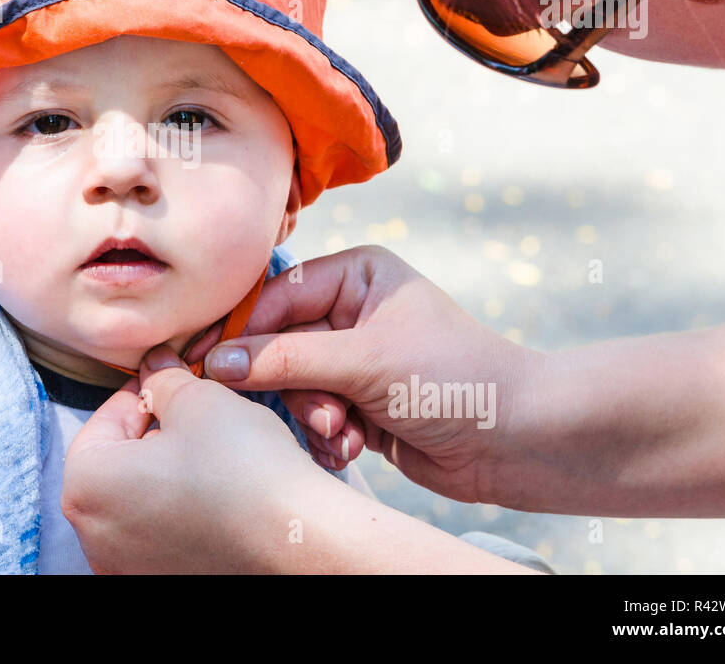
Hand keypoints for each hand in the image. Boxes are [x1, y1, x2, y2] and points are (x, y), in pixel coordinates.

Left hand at [60, 351, 334, 573]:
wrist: (301, 539)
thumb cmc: (245, 469)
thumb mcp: (198, 400)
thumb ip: (163, 380)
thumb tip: (154, 367)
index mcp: (86, 488)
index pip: (102, 424)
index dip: (140, 394)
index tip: (167, 383)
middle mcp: (95, 538)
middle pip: (117, 467)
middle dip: (152, 436)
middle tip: (192, 416)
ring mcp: (128, 568)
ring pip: (139, 503)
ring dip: (167, 474)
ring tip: (211, 455)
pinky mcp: (163, 582)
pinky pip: (162, 536)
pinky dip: (182, 512)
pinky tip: (219, 495)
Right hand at [185, 245, 544, 506]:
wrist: (516, 439)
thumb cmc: (453, 377)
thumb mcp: (364, 360)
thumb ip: (286, 360)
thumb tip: (216, 363)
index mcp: (357, 275)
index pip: (277, 296)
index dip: (243, 331)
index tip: (209, 363)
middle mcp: (353, 312)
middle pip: (280, 346)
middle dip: (295, 388)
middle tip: (321, 414)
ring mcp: (355, 360)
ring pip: (295, 388)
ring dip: (315, 418)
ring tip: (345, 435)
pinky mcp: (360, 403)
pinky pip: (315, 417)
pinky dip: (328, 437)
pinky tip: (354, 449)